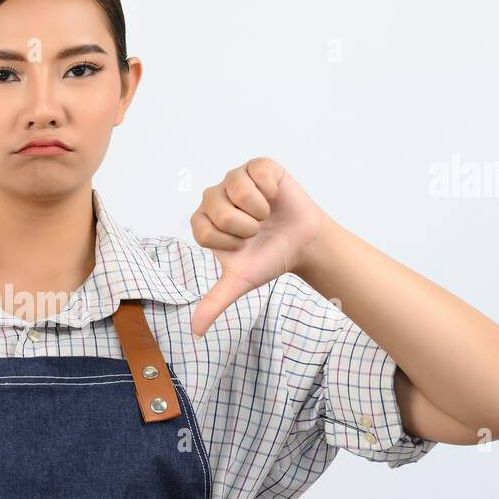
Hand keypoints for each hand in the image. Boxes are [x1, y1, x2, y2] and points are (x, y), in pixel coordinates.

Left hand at [190, 157, 327, 336]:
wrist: (303, 243)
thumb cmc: (268, 258)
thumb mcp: (240, 281)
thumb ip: (215, 302)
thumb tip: (195, 332)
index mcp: (203, 222)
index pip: (203, 231)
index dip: (229, 242)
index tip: (243, 246)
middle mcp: (214, 197)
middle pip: (219, 210)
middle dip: (246, 227)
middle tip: (257, 230)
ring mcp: (235, 179)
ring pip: (238, 191)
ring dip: (259, 210)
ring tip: (265, 215)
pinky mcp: (258, 166)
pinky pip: (258, 174)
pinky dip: (271, 191)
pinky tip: (274, 198)